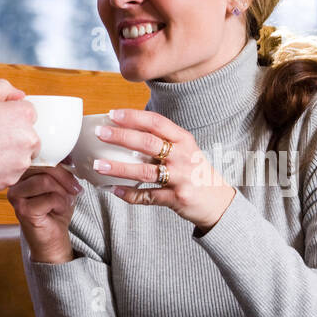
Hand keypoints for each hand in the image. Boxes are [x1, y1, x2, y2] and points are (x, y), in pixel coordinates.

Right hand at [0, 79, 39, 192]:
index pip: (27, 111)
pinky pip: (11, 171)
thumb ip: (2, 88)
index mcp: (23, 115)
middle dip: (13, 134)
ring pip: (20, 154)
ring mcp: (22, 161)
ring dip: (9, 152)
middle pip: (27, 134)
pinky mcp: (12, 179)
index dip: (9, 113)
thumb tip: (18, 95)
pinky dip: (1, 168)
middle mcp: (29, 138)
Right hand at [7, 163, 81, 261]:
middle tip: (75, 189)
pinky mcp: (22, 210)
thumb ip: (60, 169)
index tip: (72, 170)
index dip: (59, 162)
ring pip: (45, 181)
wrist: (53, 239)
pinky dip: (60, 204)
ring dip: (62, 192)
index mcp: (22, 173)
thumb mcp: (60, 185)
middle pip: (42, 167)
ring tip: (65, 202)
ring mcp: (16, 196)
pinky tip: (58, 211)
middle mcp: (15, 183)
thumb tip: (69, 155)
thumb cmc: (55, 211)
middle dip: (64, 178)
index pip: (39, 157)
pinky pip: (49, 198)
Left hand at [92, 108, 235, 232]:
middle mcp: (183, 157)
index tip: (112, 114)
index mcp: (184, 140)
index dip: (133, 117)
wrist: (218, 202)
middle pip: (147, 143)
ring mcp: (180, 178)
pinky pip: (148, 196)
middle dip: (121, 137)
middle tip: (100, 133)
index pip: (156, 122)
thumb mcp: (186, 150)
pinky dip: (129, 194)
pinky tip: (114, 190)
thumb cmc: (195, 171)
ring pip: (144, 171)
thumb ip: (162, 140)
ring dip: (118, 168)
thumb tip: (127, 128)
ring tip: (98, 165)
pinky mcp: (176, 198)